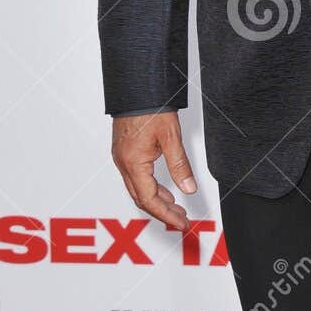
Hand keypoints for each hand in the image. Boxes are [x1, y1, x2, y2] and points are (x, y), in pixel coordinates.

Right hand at [111, 111, 197, 232]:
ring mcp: (121, 158)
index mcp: (133, 163)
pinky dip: (150, 188)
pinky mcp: (123, 152)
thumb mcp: (170, 137)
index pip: (149, 199)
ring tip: (175, 208)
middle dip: (162, 212)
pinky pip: (135, 178)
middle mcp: (123, 163)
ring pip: (137, 189)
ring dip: (156, 201)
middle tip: (181, 220)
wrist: (136, 87)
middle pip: (141, 198)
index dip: (166, 215)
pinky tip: (162, 190)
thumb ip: (179, 165)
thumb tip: (189, 188)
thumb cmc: (150, 106)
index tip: (181, 223)